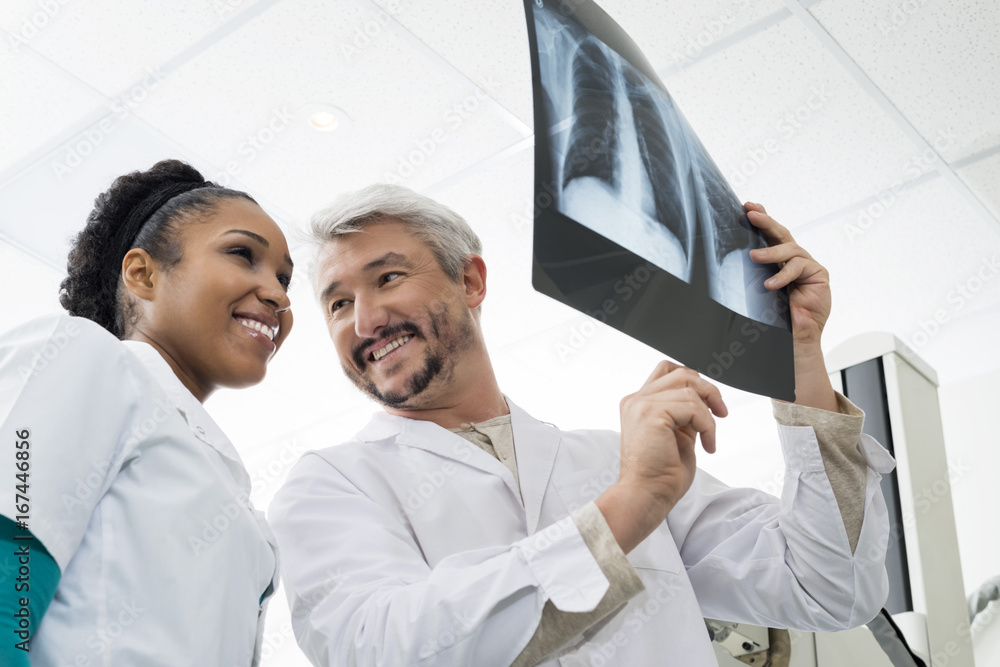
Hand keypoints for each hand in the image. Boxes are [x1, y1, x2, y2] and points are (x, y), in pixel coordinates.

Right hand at [597, 361, 727, 552]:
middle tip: (720, 413)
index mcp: (637, 403)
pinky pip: (694, 408)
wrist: (646, 495)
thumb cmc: (660, 474)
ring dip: (708, 415)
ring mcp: (641, 404)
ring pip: (689, 388)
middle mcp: (636, 400)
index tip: (708, 404)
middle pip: (680, 373)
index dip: (692, 380)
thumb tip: (705, 399)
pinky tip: (707, 446)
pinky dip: (708, 426)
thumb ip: (684, 413)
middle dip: (708, 390)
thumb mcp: (677, 434)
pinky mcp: (652, 414)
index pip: (666, 371)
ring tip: (709, 439)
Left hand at [745, 202, 830, 346]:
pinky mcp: (819, 274)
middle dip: (766, 221)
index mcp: (780, 259)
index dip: (761, 218)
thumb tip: (727, 256)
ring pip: (790, 249)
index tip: (747, 206)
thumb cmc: (776, 314)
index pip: (770, 234)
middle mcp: (795, 258)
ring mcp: (808, 264)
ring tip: (754, 256)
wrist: (795, 336)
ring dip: (771, 252)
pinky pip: (799, 268)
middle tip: (751, 214)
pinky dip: (783, 276)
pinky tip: (770, 285)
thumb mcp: (759, 288)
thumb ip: (753, 271)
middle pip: (781, 234)